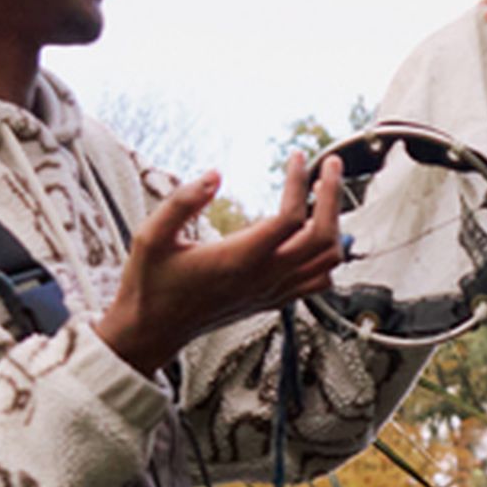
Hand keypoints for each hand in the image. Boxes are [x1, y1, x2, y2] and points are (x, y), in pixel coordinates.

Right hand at [100, 151, 348, 375]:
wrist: (154, 329)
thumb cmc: (151, 283)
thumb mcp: (152, 236)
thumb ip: (182, 202)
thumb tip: (215, 174)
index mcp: (238, 259)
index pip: (290, 217)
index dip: (299, 181)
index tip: (298, 156)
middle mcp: (263, 278)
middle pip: (322, 237)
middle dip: (334, 195)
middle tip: (331, 164)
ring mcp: (273, 292)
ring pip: (328, 262)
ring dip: (336, 224)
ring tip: (325, 194)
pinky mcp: (274, 300)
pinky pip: (319, 282)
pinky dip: (329, 256)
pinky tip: (318, 233)